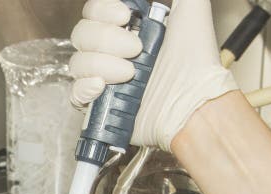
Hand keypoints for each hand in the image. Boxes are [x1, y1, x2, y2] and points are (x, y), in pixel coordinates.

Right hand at [70, 0, 237, 150]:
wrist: (192, 104)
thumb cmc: (196, 63)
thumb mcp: (192, 10)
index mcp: (127, 29)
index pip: (93, 11)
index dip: (103, 10)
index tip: (125, 16)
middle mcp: (112, 52)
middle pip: (81, 34)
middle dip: (106, 39)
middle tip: (136, 49)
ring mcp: (103, 79)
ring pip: (77, 63)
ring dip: (102, 64)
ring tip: (130, 74)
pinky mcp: (99, 106)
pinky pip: (74, 93)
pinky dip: (84, 88)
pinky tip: (101, 86)